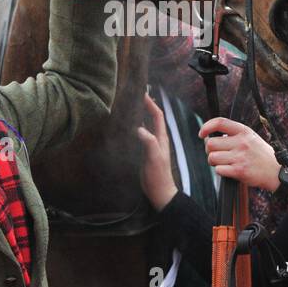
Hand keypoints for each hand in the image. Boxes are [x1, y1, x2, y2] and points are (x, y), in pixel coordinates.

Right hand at [136, 92, 178, 209]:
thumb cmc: (158, 176)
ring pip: (146, 126)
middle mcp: (157, 139)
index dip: (150, 104)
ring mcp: (151, 146)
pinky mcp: (145, 153)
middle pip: (152, 118)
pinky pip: (140, 136)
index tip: (142, 93)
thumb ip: (149, 142)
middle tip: (135, 96)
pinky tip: (126, 128)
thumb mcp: (154, 158)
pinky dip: (134, 128)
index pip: (157, 116)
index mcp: (161, 138)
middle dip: (145, 106)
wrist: (159, 192)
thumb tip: (139, 128)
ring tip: (130, 107)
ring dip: (140, 116)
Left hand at [200, 116, 281, 191]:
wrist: (276, 172)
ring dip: (214, 162)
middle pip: (211, 144)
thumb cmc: (261, 155)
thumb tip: (211, 136)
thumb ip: (234, 135)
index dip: (207, 127)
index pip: (220, 123)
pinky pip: (218, 170)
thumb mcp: (251, 138)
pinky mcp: (239, 171)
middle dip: (210, 150)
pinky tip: (229, 170)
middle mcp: (241, 142)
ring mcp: (240, 157)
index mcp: (244, 131)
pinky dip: (220, 171)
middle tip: (217, 154)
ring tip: (223, 163)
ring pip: (212, 157)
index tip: (202, 134)